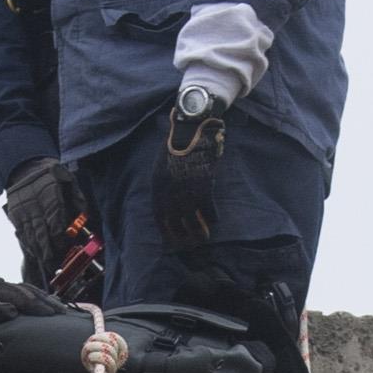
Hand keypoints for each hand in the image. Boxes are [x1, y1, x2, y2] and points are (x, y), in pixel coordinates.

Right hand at [1, 159, 81, 283]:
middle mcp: (34, 203)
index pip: (54, 217)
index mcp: (49, 193)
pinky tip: (35, 253)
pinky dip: (28, 244)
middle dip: (48, 249)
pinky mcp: (15, 215)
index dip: (59, 234)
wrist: (23, 166)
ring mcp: (23, 210)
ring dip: (38, 251)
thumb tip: (84, 215)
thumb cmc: (50, 174)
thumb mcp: (67, 178)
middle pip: (41, 230)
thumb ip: (76, 197)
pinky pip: (22, 233)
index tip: (64, 245)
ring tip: (45, 263)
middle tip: (54, 264)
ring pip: (30, 234)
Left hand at [154, 87, 233, 254]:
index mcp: (158, 185)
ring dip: (199, 232)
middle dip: (182, 237)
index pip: (159, 217)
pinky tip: (214, 221)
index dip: (165, 232)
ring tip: (203, 238)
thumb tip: (167, 205)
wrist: (192, 126)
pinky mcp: (204, 185)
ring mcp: (188, 189)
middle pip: (175, 222)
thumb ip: (163, 184)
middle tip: (189, 245)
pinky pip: (208, 209)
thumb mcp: (162, 164)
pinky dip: (212, 217)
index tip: (171, 243)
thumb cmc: (177, 144)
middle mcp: (171, 191)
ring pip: (193, 220)